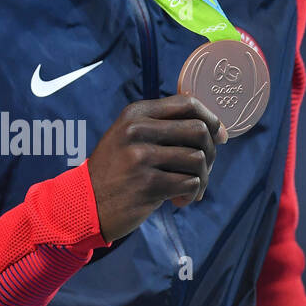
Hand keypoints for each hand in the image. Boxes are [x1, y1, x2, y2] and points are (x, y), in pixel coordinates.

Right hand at [86, 95, 227, 241]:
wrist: (86, 202)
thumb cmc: (116, 171)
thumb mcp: (129, 137)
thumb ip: (161, 126)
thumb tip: (214, 127)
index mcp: (135, 114)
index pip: (187, 103)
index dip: (211, 118)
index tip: (219, 136)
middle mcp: (137, 130)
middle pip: (199, 130)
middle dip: (211, 153)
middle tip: (202, 169)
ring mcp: (141, 156)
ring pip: (198, 159)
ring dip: (202, 178)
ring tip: (188, 188)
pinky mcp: (147, 183)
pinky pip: (190, 183)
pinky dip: (191, 194)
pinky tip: (177, 200)